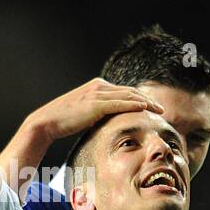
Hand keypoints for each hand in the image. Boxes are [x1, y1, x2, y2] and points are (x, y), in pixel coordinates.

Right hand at [29, 78, 164, 144]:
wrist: (47, 122)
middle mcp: (99, 86)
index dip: (140, 97)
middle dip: (148, 99)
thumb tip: (109, 123)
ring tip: (159, 109)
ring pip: (128, 95)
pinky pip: (120, 103)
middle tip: (161, 108)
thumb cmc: (64, 121)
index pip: (124, 91)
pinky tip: (145, 108)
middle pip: (130, 91)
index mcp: (97, 87)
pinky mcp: (95, 103)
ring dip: (146, 102)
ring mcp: (97, 93)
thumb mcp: (85, 114)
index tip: (152, 106)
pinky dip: (134, 104)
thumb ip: (98, 113)